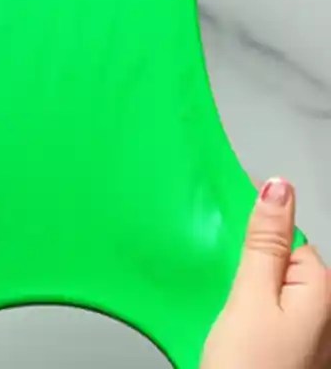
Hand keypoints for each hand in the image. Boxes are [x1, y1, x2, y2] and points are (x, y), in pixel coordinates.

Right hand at [202, 177, 330, 367]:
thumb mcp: (251, 296)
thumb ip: (264, 241)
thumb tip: (278, 188)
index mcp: (323, 289)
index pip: (289, 237)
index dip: (252, 233)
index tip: (221, 234)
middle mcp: (324, 313)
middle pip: (277, 266)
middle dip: (244, 267)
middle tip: (220, 286)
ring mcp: (305, 337)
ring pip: (266, 294)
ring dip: (238, 295)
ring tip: (220, 312)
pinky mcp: (284, 353)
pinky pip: (261, 320)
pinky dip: (239, 318)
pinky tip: (223, 331)